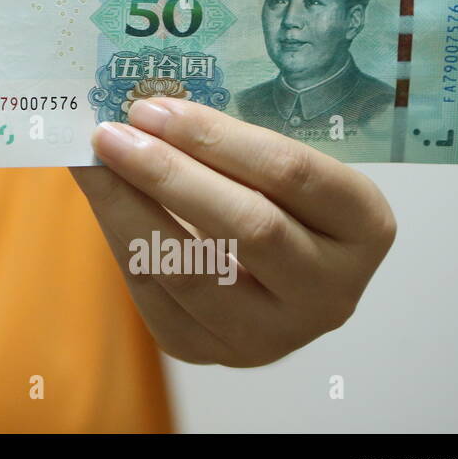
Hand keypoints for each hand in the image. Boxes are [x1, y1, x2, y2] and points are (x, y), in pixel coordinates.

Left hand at [71, 97, 395, 366]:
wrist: (258, 279)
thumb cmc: (266, 197)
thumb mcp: (271, 167)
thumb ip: (224, 143)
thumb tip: (139, 111)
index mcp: (364, 226)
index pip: (291, 173)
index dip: (216, 138)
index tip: (153, 108)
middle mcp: (330, 290)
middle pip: (248, 226)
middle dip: (169, 173)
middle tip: (112, 134)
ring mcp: (272, 334)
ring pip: (191, 269)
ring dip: (129, 207)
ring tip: (93, 162)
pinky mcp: (210, 350)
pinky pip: (155, 293)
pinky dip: (119, 236)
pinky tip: (100, 196)